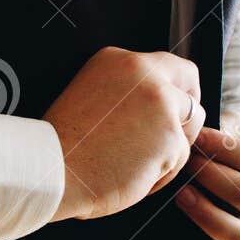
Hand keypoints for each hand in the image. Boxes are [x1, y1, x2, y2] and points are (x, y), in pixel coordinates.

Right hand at [45, 47, 204, 221]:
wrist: (50, 170)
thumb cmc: (61, 147)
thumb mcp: (89, 98)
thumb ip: (124, 94)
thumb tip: (151, 110)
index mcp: (118, 61)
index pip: (169, 65)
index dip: (177, 88)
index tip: (173, 107)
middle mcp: (143, 72)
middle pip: (190, 84)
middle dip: (187, 112)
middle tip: (175, 137)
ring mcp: (160, 103)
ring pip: (187, 128)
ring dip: (169, 150)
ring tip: (134, 168)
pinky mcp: (171, 137)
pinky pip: (179, 160)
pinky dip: (160, 175)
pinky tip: (132, 179)